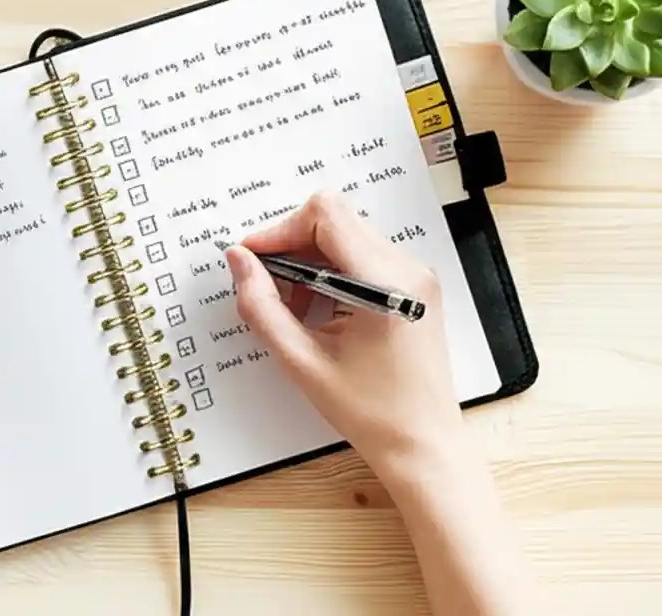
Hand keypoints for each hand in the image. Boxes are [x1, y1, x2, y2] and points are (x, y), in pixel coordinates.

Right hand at [224, 191, 460, 480]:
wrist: (423, 445)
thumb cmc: (372, 413)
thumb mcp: (302, 361)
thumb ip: (262, 306)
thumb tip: (238, 261)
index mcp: (385, 282)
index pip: (326, 215)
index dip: (280, 230)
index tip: (252, 258)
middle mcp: (407, 268)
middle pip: (335, 221)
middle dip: (292, 247)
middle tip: (265, 286)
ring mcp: (415, 277)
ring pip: (347, 237)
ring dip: (310, 262)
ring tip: (292, 309)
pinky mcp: (413, 288)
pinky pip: (363, 258)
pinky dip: (331, 273)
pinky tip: (317, 312)